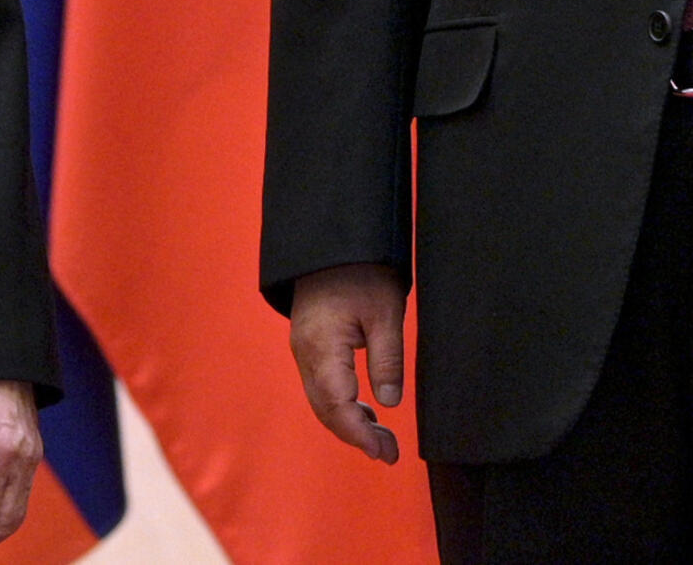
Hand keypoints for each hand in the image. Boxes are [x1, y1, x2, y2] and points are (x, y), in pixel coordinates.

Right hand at [290, 262, 405, 463]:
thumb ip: (387, 359)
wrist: (334, 240)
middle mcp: (304, 351)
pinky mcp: (308, 342)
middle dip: (355, 435)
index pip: (336, 405)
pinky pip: (320, 384)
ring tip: (382, 438)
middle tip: (389, 453)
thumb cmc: (363, 270)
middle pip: (325, 408)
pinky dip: (341, 403)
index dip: (359, 434)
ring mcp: (302, 346)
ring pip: (321, 399)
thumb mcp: (385, 312)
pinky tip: (365, 410)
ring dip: (348, 421)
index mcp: (321, 345)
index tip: (384, 452)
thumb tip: (389, 404)